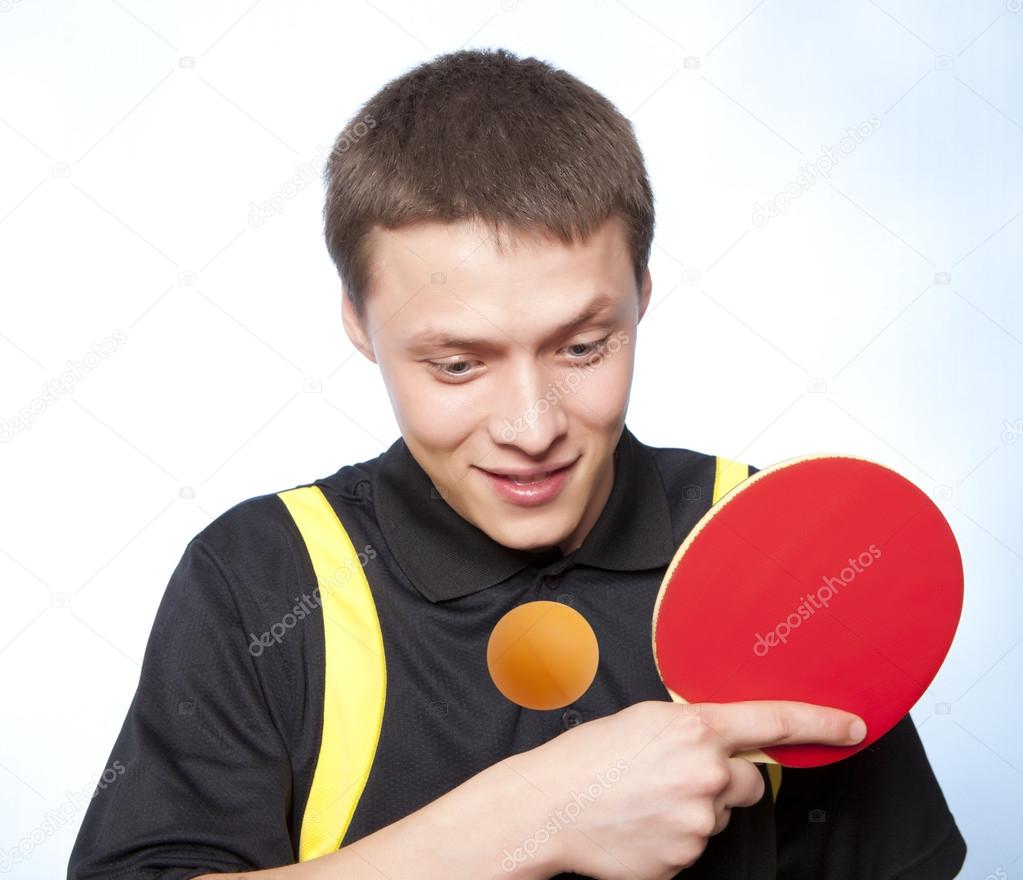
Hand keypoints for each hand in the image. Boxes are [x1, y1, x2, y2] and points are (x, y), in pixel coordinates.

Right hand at [502, 699, 865, 879]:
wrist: (550, 807)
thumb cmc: (588, 759)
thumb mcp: (644, 719)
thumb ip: (693, 727)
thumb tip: (721, 738)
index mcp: (697, 731)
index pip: (776, 722)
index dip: (821, 722)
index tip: (852, 725)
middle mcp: (707, 775)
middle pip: (750, 782)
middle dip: (725, 781)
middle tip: (676, 778)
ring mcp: (698, 823)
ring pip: (720, 816)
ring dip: (695, 810)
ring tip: (647, 802)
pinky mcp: (685, 861)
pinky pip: (697, 847)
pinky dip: (675, 837)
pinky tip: (642, 825)